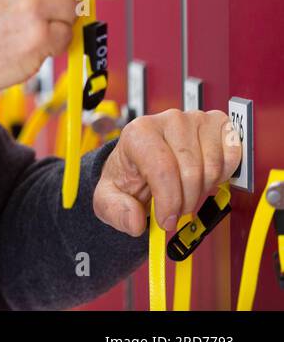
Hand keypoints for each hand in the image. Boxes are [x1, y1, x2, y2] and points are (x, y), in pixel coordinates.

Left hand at [93, 109, 241, 235]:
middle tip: (177, 210)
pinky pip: (232, 156)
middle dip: (186, 201)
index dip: (169, 201)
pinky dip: (223, 175)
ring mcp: (195, 120)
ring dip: (204, 190)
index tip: (167, 220)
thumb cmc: (130, 175)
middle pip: (190, 171)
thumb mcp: (108, 196)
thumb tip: (135, 221)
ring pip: (213, 167)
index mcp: (138, 133)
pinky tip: (206, 176)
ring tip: (188, 191)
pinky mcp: (218, 124)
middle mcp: (168, 120)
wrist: (145, 160)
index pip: (163, 169)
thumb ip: (115, 210)